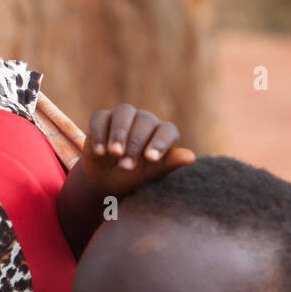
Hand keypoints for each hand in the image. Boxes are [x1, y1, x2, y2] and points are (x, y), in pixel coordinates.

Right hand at [81, 105, 195, 194]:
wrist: (105, 178)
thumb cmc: (133, 176)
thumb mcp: (150, 173)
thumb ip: (168, 163)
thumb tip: (191, 156)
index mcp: (162, 133)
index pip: (167, 131)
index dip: (160, 142)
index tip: (150, 158)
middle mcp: (145, 120)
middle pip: (144, 122)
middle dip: (135, 144)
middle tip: (126, 165)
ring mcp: (124, 117)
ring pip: (124, 113)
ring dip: (119, 133)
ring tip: (114, 152)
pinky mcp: (102, 118)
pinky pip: (101, 118)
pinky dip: (99, 134)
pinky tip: (99, 151)